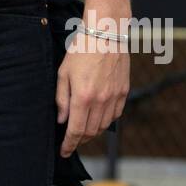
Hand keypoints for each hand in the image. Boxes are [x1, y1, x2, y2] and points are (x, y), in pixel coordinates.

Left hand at [55, 21, 130, 157]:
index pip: (75, 130)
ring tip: (82, 131)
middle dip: (79, 140)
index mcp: (82, 96)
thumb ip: (62, 99)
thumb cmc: (81, 50)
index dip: (69, 144)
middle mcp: (100, 100)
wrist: (105, 33)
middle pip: (90, 132)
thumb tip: (62, 120)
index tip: (64, 152)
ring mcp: (114, 97)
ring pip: (103, 126)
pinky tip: (98, 119)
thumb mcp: (63, 73)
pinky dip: (106, 121)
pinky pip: (115, 115)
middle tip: (71, 141)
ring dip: (92, 133)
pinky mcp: (123, 92)